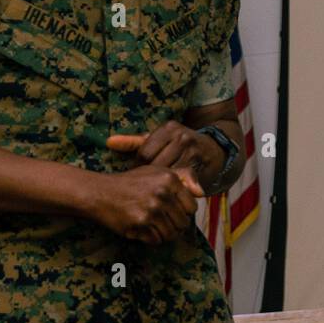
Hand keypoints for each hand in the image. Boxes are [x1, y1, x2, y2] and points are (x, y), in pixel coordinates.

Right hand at [90, 164, 197, 245]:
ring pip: (171, 234)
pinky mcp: (141, 223)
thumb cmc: (131, 183)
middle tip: (159, 221)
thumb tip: (202, 193)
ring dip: (162, 234)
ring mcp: (152, 209)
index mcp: (170, 179)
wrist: (100, 193)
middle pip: (183, 223)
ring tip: (151, 226)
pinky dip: (150, 238)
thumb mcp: (157, 171)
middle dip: (173, 225)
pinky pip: (157, 240)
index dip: (182, 212)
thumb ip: (183, 177)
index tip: (170, 211)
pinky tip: (141, 229)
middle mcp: (163, 193)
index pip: (192, 207)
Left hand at [105, 121, 223, 198]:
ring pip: (168, 177)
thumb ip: (133, 142)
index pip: (144, 153)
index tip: (139, 175)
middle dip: (149, 179)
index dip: (139, 168)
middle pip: (156, 166)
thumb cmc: (178, 146)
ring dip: (162, 187)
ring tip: (156, 191)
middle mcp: (182, 138)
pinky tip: (170, 193)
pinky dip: (175, 191)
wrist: (214, 150)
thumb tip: (109, 142)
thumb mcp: (158, 140)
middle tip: (145, 187)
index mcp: (169, 128)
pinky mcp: (202, 168)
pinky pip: (182, 185)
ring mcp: (193, 153)